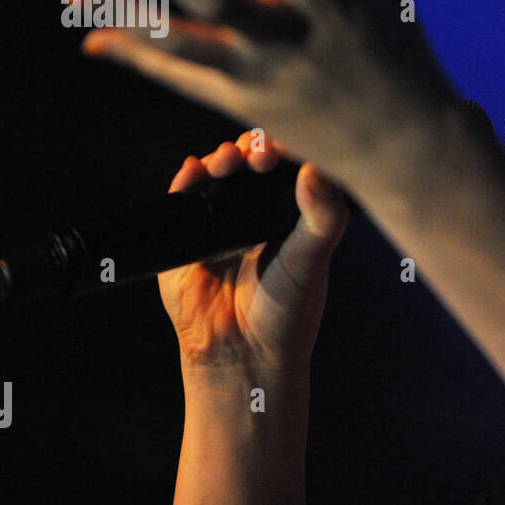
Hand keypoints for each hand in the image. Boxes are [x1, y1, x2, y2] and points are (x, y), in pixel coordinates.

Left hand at [69, 0, 455, 189]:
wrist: (403, 152)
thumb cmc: (399, 57)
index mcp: (334, 7)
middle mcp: (293, 45)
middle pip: (226, 5)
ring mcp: (263, 80)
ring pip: (190, 48)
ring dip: (131, 19)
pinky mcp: (243, 106)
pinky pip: (182, 79)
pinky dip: (138, 57)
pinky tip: (93, 37)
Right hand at [160, 131, 348, 371]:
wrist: (244, 354)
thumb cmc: (288, 309)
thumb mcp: (312, 259)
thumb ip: (322, 216)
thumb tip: (315, 168)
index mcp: (291, 214)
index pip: (288, 168)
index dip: (286, 151)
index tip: (285, 150)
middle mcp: (255, 213)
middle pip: (249, 165)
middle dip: (251, 150)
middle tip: (256, 154)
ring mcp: (219, 223)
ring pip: (216, 177)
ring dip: (219, 159)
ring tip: (226, 160)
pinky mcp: (186, 238)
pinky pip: (182, 201)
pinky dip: (184, 180)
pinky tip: (192, 170)